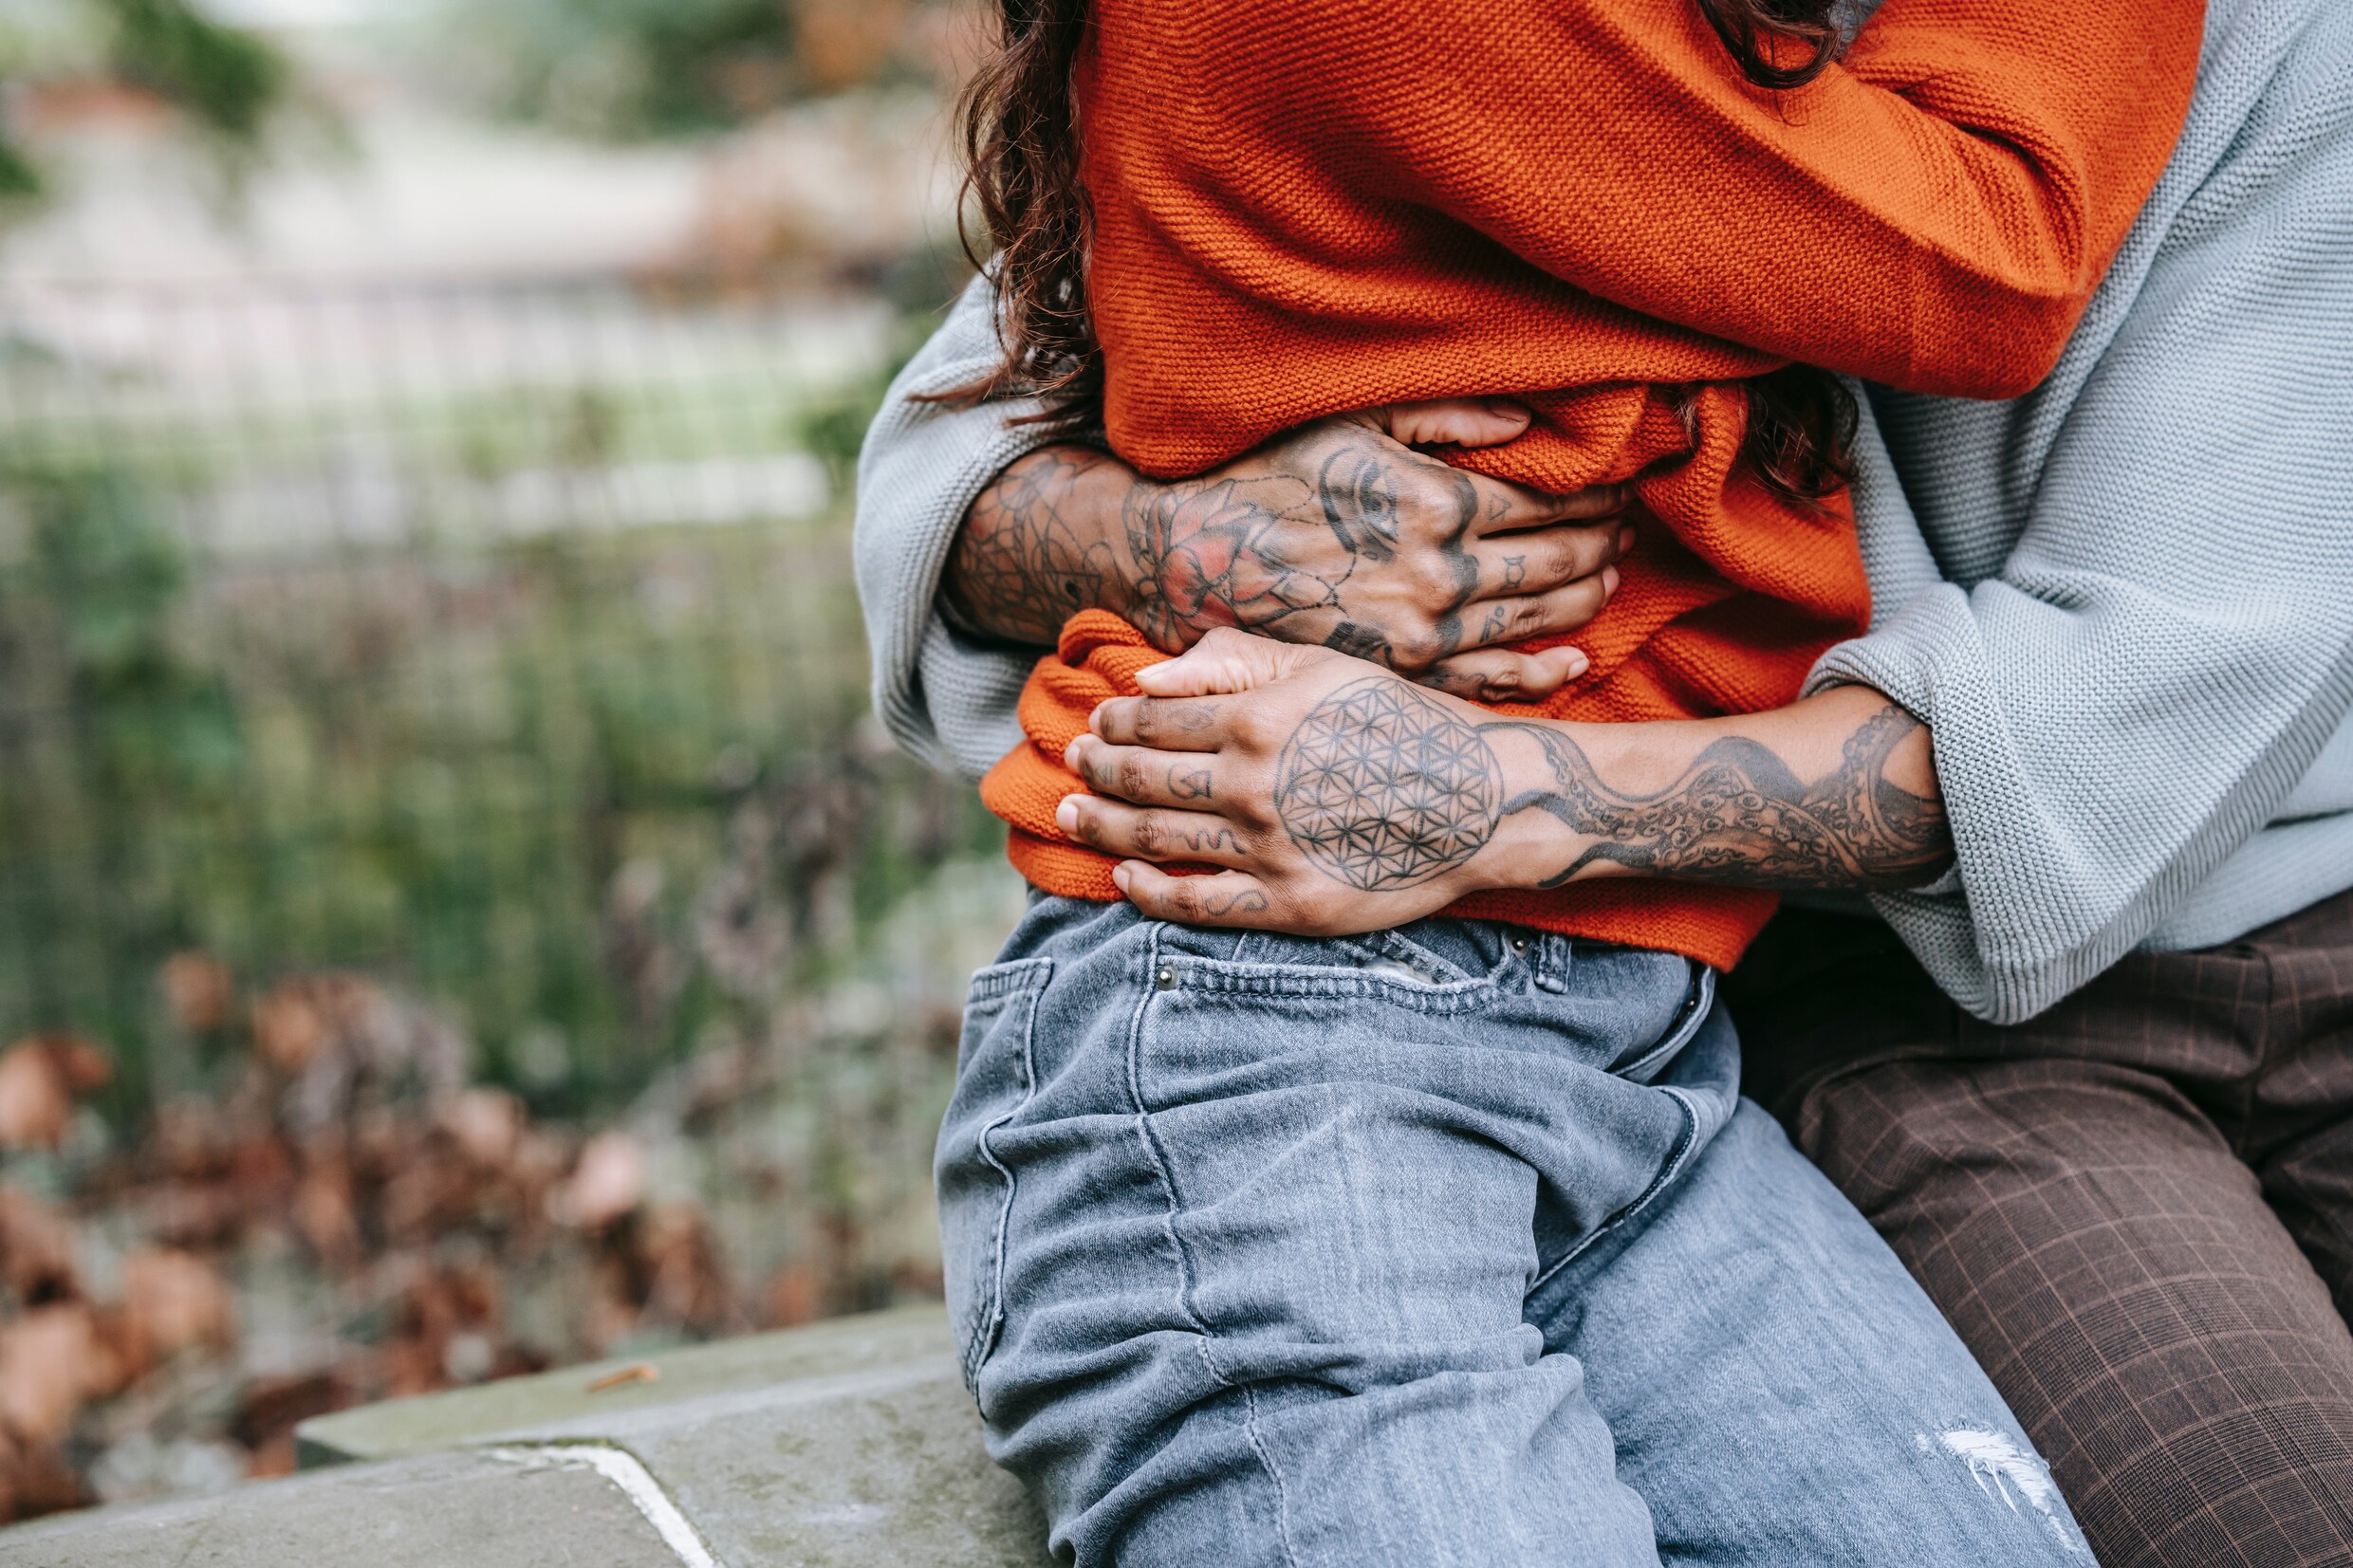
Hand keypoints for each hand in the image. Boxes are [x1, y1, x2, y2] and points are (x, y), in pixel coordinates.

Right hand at [942, 400, 1632, 702]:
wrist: (1185, 555)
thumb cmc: (1265, 478)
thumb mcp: (1351, 424)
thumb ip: (1446, 419)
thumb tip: (1531, 424)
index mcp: (1434, 503)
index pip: (1547, 500)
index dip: (1594, 493)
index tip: (1622, 486)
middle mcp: (1436, 574)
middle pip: (1551, 562)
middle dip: (1599, 542)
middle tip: (1629, 530)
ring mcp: (1419, 633)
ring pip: (1530, 619)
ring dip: (1582, 597)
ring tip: (1610, 577)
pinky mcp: (1396, 675)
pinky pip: (1486, 679)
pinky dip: (1538, 671)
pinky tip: (1571, 658)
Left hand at [1057, 628, 1541, 932]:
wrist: (1484, 799)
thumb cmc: (1404, 722)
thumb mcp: (1323, 667)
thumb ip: (1232, 664)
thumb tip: (1145, 677)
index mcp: (1255, 719)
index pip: (1152, 719)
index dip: (1114, 720)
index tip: (1099, 721)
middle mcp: (1251, 785)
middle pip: (1139, 780)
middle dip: (1095, 769)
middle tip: (1073, 765)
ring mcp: (1266, 850)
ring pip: (1152, 842)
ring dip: (1100, 827)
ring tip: (1074, 814)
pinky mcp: (1287, 905)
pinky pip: (1196, 906)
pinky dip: (1148, 894)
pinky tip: (1124, 880)